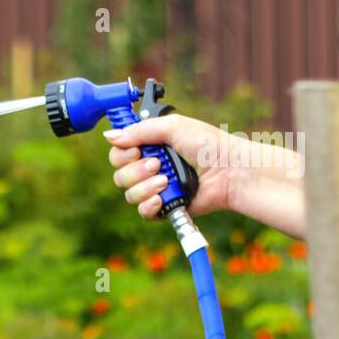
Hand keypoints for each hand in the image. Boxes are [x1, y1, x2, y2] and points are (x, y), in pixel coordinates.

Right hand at [104, 114, 236, 219]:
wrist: (230, 171)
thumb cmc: (208, 145)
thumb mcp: (174, 127)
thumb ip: (140, 130)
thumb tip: (109, 135)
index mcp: (150, 147)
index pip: (118, 153)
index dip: (121, 153)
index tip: (136, 150)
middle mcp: (149, 168)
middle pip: (119, 174)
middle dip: (136, 170)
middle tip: (158, 164)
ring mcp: (156, 189)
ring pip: (129, 193)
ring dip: (145, 186)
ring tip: (166, 181)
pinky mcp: (164, 207)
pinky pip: (142, 211)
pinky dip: (149, 204)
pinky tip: (162, 198)